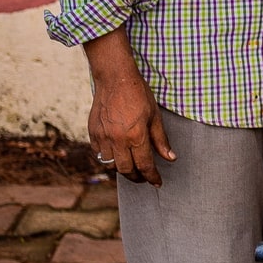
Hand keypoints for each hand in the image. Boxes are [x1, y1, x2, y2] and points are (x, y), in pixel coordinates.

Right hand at [81, 29, 174, 185]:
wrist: (115, 80)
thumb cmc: (139, 96)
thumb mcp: (155, 117)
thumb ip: (160, 140)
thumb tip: (170, 158)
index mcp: (136, 136)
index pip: (145, 165)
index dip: (152, 177)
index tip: (157, 182)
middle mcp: (117, 140)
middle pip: (126, 170)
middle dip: (136, 177)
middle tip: (144, 177)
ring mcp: (102, 137)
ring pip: (110, 165)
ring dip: (122, 170)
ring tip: (132, 168)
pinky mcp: (92, 133)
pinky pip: (98, 154)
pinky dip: (108, 159)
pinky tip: (117, 156)